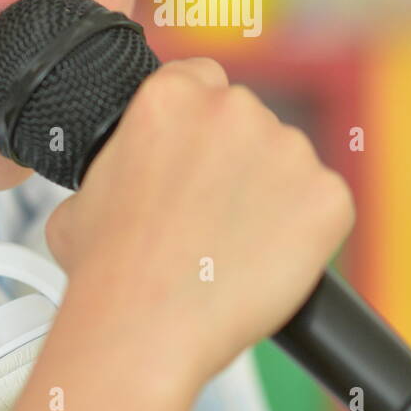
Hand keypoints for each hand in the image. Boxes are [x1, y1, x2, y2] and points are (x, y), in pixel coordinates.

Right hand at [42, 57, 355, 384]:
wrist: (145, 330)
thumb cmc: (108, 272)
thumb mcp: (82, 196)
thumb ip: (116, 165)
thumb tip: (122, 176)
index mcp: (172, 95)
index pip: (204, 80)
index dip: (201, 128)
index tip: (199, 161)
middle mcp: (234, 107)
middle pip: (250, 122)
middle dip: (238, 163)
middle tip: (214, 217)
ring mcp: (289, 148)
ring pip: (289, 164)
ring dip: (274, 197)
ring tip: (236, 249)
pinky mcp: (328, 195)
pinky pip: (324, 207)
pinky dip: (308, 234)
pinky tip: (270, 263)